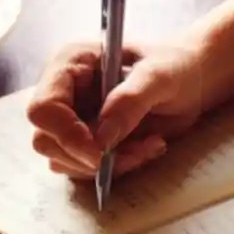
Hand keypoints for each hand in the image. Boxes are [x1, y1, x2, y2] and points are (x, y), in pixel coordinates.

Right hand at [26, 41, 205, 179]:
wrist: (190, 80)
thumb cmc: (173, 65)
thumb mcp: (159, 76)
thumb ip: (130, 101)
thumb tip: (101, 139)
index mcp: (69, 64)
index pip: (43, 109)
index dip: (66, 135)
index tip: (100, 152)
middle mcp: (63, 93)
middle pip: (46, 141)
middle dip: (90, 156)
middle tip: (138, 150)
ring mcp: (72, 120)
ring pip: (65, 161)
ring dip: (109, 165)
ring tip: (149, 145)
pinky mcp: (85, 142)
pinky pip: (87, 169)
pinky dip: (118, 168)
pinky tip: (147, 148)